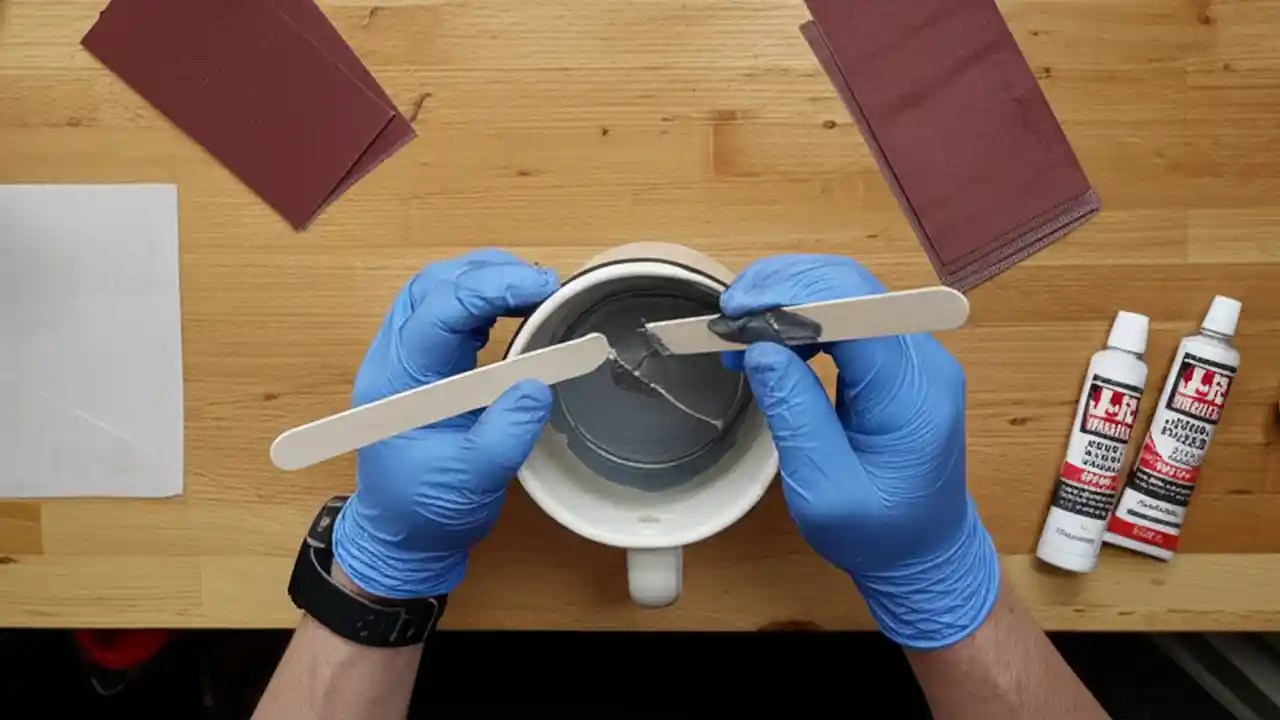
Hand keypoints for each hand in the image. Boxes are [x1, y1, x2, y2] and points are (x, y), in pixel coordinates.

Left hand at [332, 250, 559, 598]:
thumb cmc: (428, 512)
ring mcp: (406, 360)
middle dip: (486, 272)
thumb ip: (504, 435)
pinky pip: (446, 314)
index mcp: (398, 384)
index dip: (489, 289)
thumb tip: (538, 385)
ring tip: (533, 289)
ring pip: (436, 292)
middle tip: (541, 283)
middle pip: (430, 287)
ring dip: (483, 280)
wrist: (401, 537)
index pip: (437, 312)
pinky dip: (482, 301)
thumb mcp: (473, 482)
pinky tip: (515, 310)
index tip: (540, 286)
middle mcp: (395, 360)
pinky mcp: (424, 367)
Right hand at [722, 255, 998, 649]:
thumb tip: (760, 350)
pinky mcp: (897, 364)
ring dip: (787, 301)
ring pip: (847, 295)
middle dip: (782, 288)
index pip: (856, 309)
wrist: (926, 555)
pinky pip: (848, 318)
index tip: (735, 312)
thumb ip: (795, 417)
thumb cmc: (878, 536)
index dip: (791, 295)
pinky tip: (766, 342)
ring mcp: (914, 358)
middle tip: (725, 316)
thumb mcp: (825, 491)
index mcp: (911, 394)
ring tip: (736, 330)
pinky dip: (801, 319)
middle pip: (852, 288)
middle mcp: (923, 362)